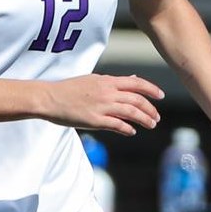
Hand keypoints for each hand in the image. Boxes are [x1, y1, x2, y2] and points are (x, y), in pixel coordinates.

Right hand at [44, 74, 162, 135]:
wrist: (50, 98)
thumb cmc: (70, 89)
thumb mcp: (94, 80)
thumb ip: (114, 82)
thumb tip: (132, 79)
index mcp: (107, 81)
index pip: (136, 83)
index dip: (151, 89)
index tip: (161, 95)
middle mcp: (107, 92)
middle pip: (137, 100)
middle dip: (150, 109)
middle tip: (157, 117)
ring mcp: (102, 107)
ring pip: (131, 112)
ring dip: (144, 119)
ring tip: (151, 124)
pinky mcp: (95, 120)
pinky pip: (117, 125)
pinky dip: (127, 128)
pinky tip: (132, 132)